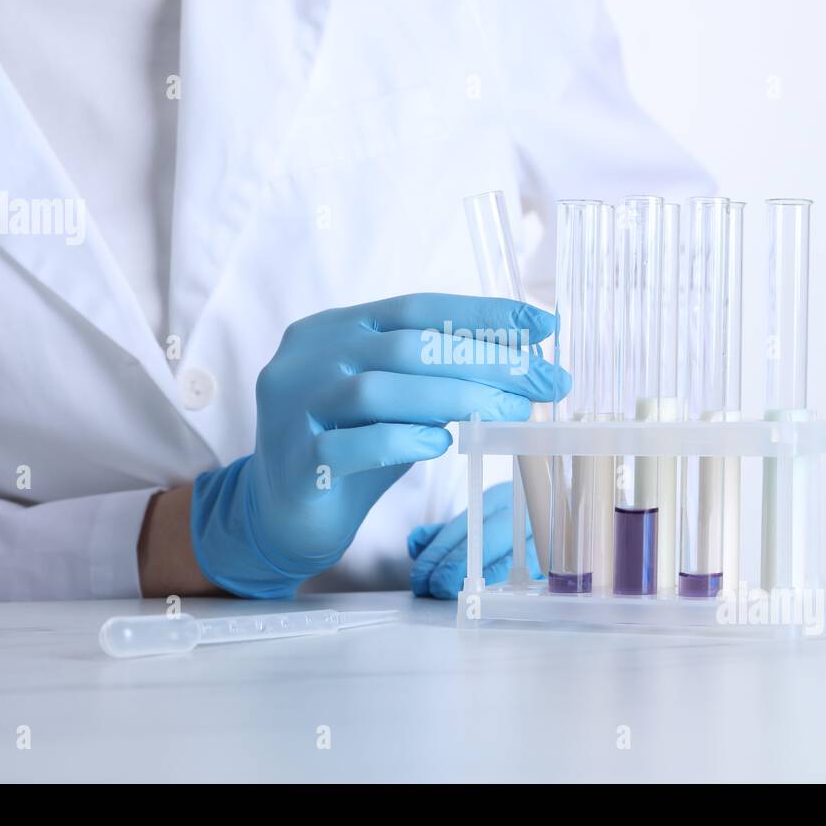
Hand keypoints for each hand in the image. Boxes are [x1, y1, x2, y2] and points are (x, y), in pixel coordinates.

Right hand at [190, 293, 567, 596]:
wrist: (282, 516)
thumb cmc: (351, 450)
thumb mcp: (397, 403)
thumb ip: (439, 377)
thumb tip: (528, 363)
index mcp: (333, 329)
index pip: (416, 309)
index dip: (482, 315)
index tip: (543, 326)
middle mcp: (307, 357)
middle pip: (405, 345)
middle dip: (484, 360)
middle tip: (543, 380)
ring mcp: (292, 407)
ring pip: (379, 389)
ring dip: (455, 398)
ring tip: (509, 412)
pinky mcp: (294, 460)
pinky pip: (351, 444)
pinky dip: (402, 440)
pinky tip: (441, 445)